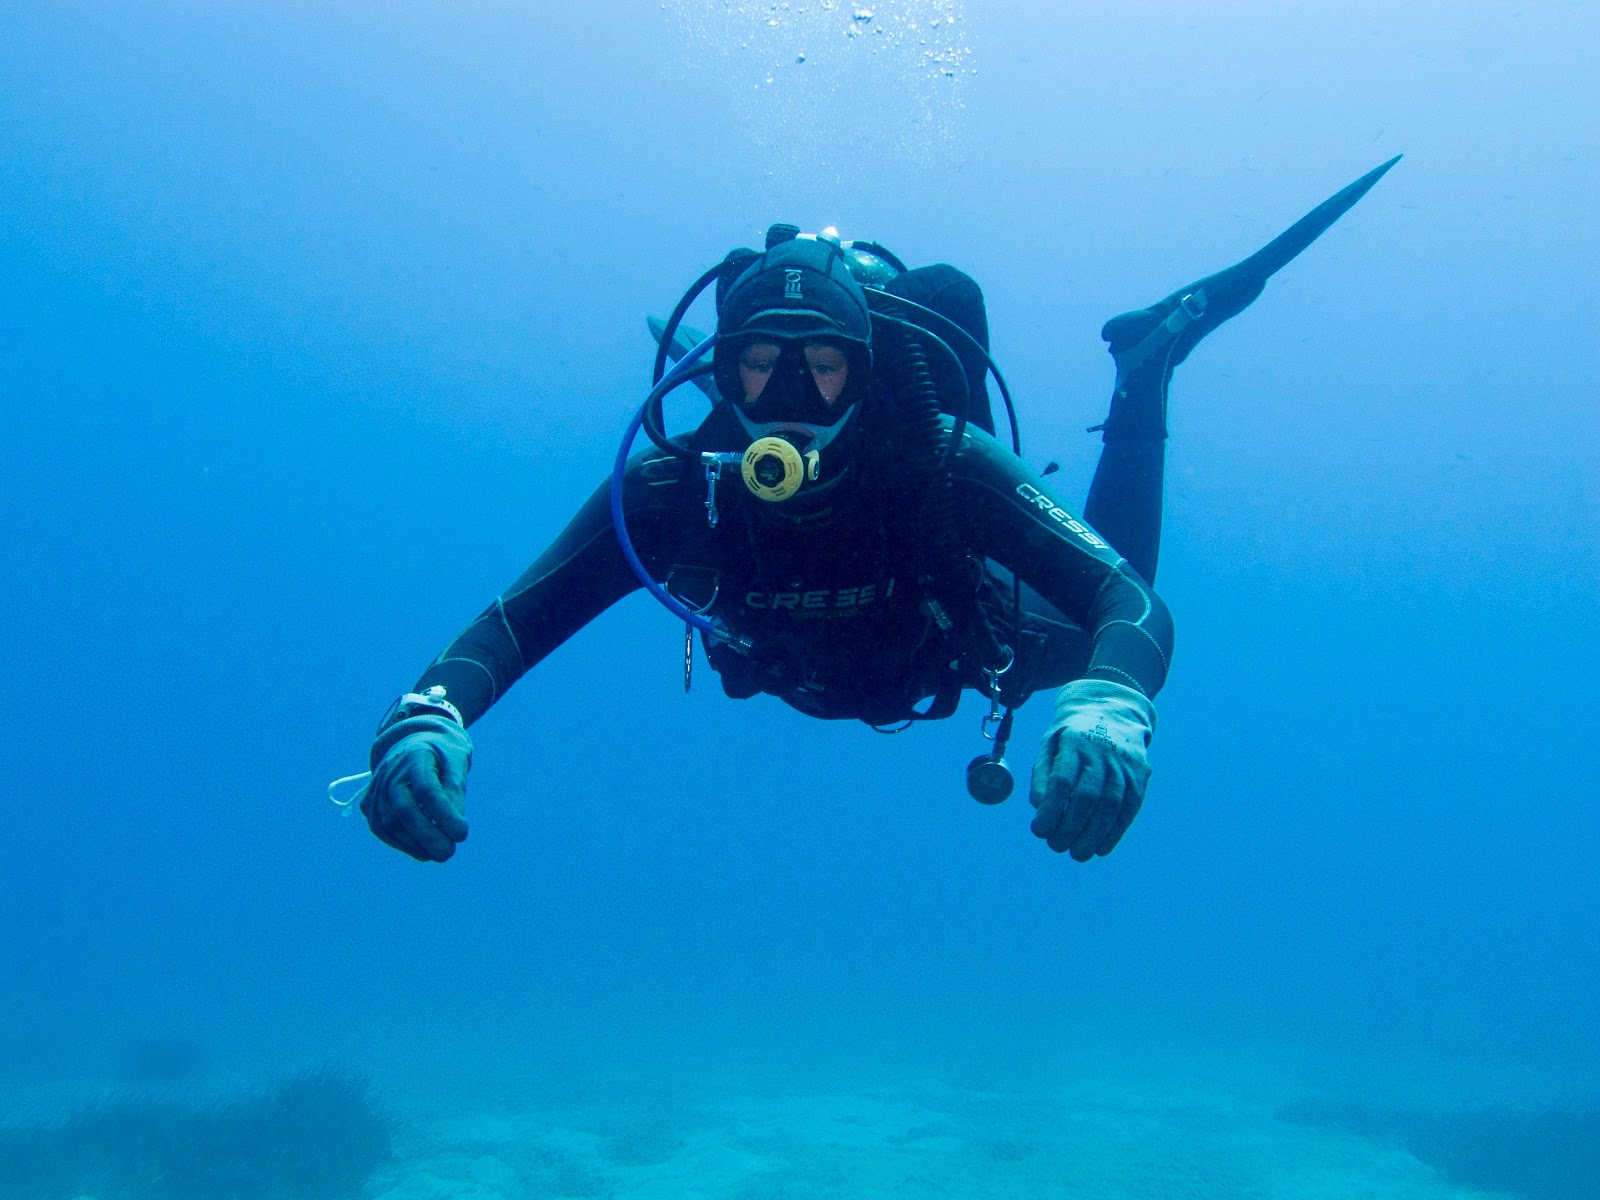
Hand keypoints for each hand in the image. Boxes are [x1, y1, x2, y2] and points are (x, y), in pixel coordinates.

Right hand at [361, 715, 471, 861]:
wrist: (413, 743)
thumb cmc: (441, 755)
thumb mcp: (456, 763)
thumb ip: (455, 791)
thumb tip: (454, 826)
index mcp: (415, 756)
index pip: (427, 790)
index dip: (444, 815)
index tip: (463, 834)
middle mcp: (390, 772)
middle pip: (404, 809)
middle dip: (427, 836)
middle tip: (449, 853)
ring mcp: (375, 788)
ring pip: (389, 823)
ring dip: (415, 845)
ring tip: (439, 853)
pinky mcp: (368, 804)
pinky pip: (381, 828)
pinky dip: (403, 844)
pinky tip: (423, 851)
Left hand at [1030, 680, 1155, 860]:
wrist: (1113, 710)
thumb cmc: (1072, 736)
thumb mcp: (1050, 744)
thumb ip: (1042, 773)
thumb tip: (1038, 806)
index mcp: (1074, 741)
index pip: (1062, 779)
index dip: (1051, 808)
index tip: (1038, 831)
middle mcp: (1102, 751)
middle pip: (1087, 796)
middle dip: (1070, 826)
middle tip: (1055, 846)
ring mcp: (1124, 764)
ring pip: (1111, 805)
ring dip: (1093, 835)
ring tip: (1077, 854)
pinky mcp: (1140, 776)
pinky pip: (1129, 808)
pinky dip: (1115, 831)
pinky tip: (1101, 848)